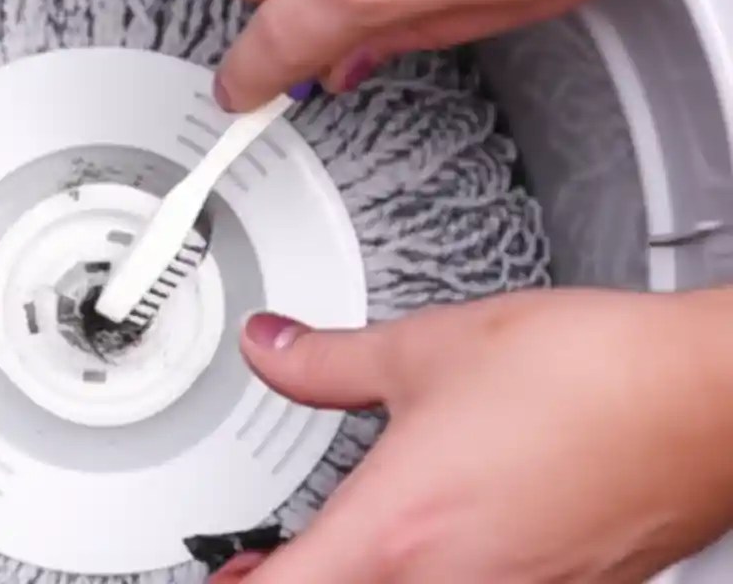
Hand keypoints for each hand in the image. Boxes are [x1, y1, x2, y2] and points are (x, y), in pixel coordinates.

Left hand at [213, 288, 732, 582]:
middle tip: (256, 568)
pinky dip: (433, 581)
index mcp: (395, 533)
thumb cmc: (587, 379)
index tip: (222, 573)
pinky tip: (441, 546)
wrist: (702, 398)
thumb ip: (325, 360)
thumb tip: (271, 347)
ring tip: (345, 552)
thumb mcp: (423, 350)